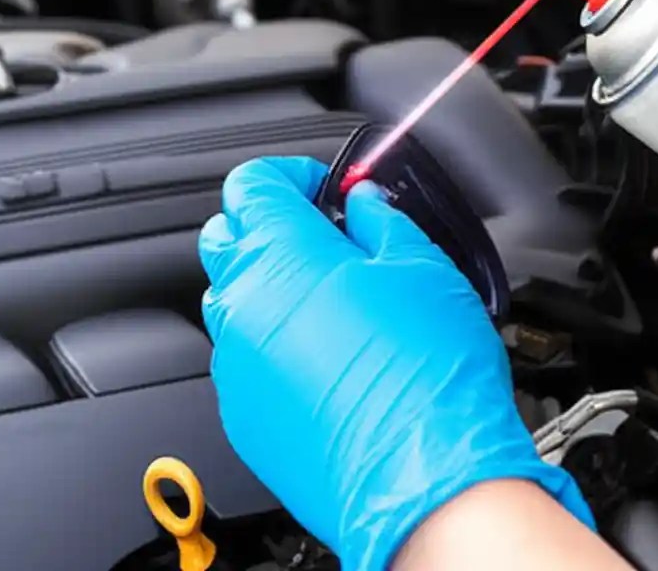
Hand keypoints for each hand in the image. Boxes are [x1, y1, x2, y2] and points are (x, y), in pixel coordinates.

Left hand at [199, 157, 592, 570]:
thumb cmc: (430, 379)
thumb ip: (382, 223)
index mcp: (284, 254)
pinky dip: (274, 347)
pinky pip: (245, 361)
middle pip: (227, 238)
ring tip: (332, 305)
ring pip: (233, 303)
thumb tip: (363, 204)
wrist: (422, 481)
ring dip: (270, 288)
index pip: (251, 184)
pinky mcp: (242, 414)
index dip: (289, 177)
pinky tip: (329, 361)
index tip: (322, 189)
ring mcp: (237, 364)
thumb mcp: (424, 271)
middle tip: (324, 239)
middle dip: (269, 227)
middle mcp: (244, 305)